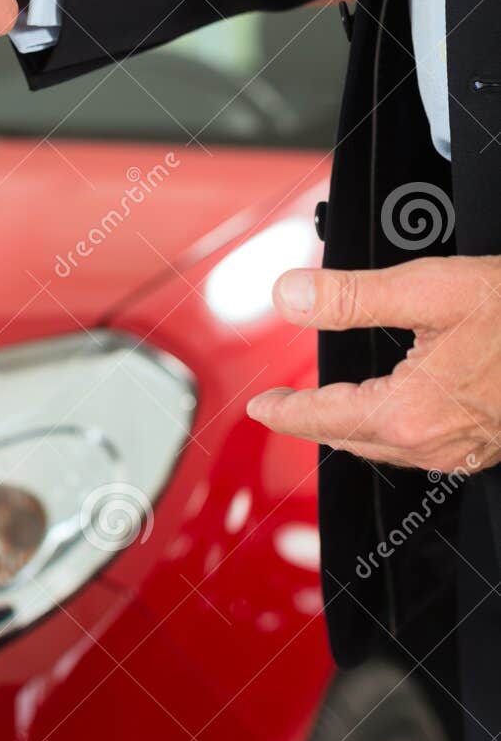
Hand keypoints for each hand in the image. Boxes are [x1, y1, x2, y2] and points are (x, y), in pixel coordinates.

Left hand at [246, 257, 500, 474]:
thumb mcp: (428, 290)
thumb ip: (349, 296)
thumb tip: (289, 295)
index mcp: (410, 411)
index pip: (324, 418)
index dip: (285, 413)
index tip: (261, 409)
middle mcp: (435, 443)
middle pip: (353, 439)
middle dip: (316, 423)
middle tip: (288, 408)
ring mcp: (465, 450)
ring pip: (390, 448)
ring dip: (354, 428)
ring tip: (332, 410)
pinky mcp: (488, 445)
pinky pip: (424, 447)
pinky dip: (395, 431)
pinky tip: (397, 412)